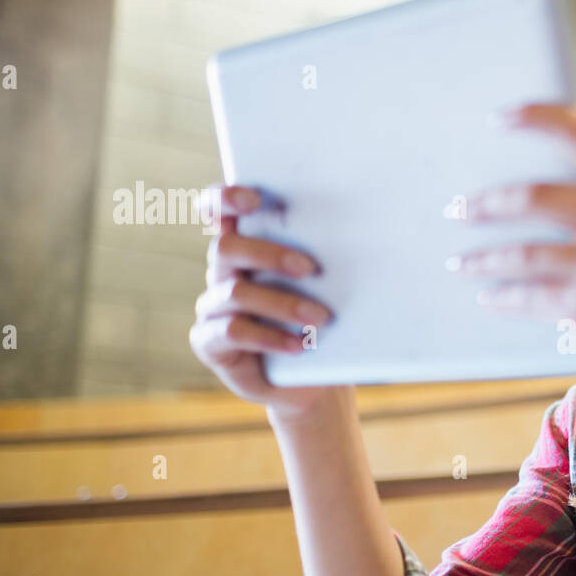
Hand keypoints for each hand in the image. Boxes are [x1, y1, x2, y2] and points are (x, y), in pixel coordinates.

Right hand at [188, 184, 344, 419]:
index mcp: (246, 248)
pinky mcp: (211, 343)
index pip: (219, 210)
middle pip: (227, 247)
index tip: (255, 198)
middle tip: (311, 269)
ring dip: (282, 304)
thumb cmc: (323, 321)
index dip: (226, 198)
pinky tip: (299, 345)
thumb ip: (326, 257)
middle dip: (270, 254)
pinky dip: (270, 337)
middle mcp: (223, 272)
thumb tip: (365, 232)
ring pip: (235, 293)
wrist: (314, 378)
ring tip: (321, 317)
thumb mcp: (328, 287)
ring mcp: (213, 308)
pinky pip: (233, 332)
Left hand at [450, 103, 575, 421]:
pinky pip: (530, 294)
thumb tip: (548, 176)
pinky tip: (489, 296)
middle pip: (538, 195)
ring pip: (524, 252)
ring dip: (484, 258)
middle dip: (488, 203)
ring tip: (461, 262)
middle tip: (457, 208)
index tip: (496, 119)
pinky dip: (504, 296)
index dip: (536, 118)